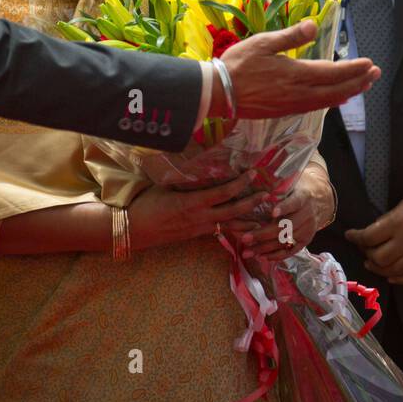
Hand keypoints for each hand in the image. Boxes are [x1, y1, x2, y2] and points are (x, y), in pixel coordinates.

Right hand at [128, 173, 267, 250]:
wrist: (134, 230)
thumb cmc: (147, 204)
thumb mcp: (166, 187)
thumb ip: (185, 181)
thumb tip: (199, 165)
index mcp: (193, 203)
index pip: (223, 193)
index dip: (241, 184)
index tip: (254, 174)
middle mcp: (200, 218)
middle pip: (233, 212)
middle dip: (252, 204)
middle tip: (268, 195)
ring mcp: (199, 229)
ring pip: (229, 226)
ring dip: (247, 221)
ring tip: (264, 217)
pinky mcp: (195, 236)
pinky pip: (219, 231)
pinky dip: (232, 228)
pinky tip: (243, 227)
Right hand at [218, 20, 378, 118]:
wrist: (219, 93)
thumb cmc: (238, 64)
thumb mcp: (263, 42)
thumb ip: (290, 36)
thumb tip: (313, 26)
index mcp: (295, 73)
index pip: (332, 72)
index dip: (354, 69)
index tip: (370, 63)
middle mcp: (299, 92)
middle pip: (336, 89)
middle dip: (358, 81)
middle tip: (375, 74)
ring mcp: (293, 104)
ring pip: (328, 100)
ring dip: (348, 92)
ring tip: (363, 85)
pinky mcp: (286, 111)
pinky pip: (316, 107)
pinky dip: (332, 101)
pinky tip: (337, 98)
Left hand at [225, 163, 333, 261]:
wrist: (320, 198)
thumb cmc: (297, 187)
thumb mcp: (292, 181)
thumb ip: (277, 183)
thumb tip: (251, 175)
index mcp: (304, 196)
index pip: (295, 202)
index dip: (284, 208)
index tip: (272, 212)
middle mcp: (307, 214)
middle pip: (285, 227)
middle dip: (263, 234)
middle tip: (245, 238)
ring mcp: (308, 229)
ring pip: (285, 241)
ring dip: (264, 248)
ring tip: (246, 252)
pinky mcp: (306, 240)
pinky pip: (291, 251)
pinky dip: (276, 255)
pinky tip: (261, 257)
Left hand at [344, 186, 402, 284]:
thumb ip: (388, 221)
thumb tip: (373, 232)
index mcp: (397, 223)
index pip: (368, 237)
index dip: (356, 237)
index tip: (350, 235)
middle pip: (379, 257)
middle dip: (367, 254)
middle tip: (364, 250)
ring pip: (393, 270)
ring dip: (379, 269)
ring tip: (372, 264)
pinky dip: (400, 280)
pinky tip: (391, 277)